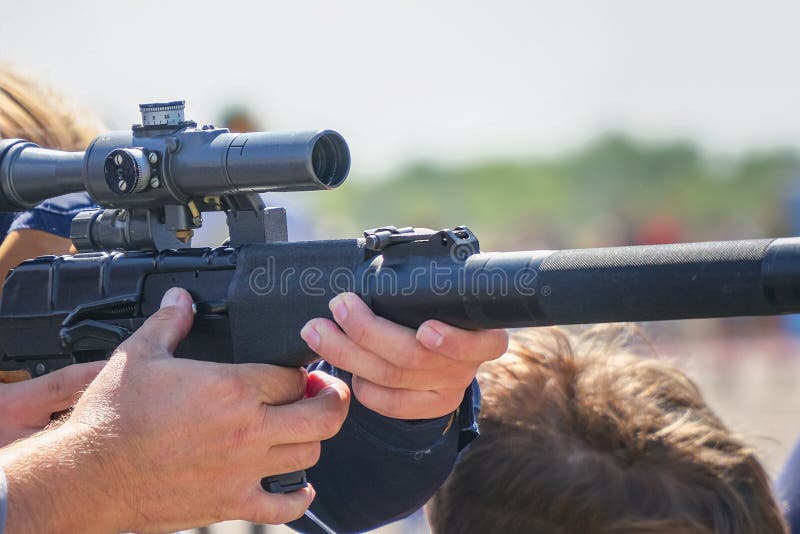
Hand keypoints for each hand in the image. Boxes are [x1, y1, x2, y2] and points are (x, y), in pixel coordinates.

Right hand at [1, 287, 349, 533]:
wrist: (86, 475)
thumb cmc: (110, 417)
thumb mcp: (138, 356)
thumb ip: (169, 323)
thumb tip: (180, 297)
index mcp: (231, 387)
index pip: (294, 376)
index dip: (302, 370)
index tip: (299, 370)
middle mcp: (247, 428)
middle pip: (321, 415)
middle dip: (332, 400)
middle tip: (327, 393)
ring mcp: (242, 468)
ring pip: (309, 454)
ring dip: (313, 439)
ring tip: (302, 428)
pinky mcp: (230, 502)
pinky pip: (283, 506)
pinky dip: (298, 498)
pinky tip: (299, 487)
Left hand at [300, 292, 507, 418]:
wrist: (442, 344)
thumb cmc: (435, 304)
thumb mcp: (440, 289)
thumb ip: (426, 280)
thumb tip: (380, 253)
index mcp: (484, 333)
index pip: (483, 344)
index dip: (454, 341)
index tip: (425, 329)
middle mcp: (468, 365)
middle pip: (415, 357)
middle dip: (368, 331)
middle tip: (338, 306)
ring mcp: (447, 390)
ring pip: (391, 378)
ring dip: (347, 352)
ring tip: (317, 330)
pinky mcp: (426, 408)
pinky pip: (388, 403)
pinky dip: (361, 383)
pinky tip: (343, 362)